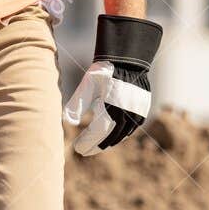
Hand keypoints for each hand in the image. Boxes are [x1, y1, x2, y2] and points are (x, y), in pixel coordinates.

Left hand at [63, 13, 161, 155]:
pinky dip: (122, 134)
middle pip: (110, 137)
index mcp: (110, 107)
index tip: (77, 149)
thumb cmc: (104, 71)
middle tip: (84, 151)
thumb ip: (76, 104)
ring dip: (109, 142)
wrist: (127, 58)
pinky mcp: (142, 109)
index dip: (87, 142)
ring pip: (122, 134)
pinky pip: (131, 128)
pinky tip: (114, 136)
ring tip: (97, 146)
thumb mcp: (87, 85)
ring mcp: (136, 112)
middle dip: (96, 146)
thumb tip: (66, 122)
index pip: (97, 133)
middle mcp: (125, 113)